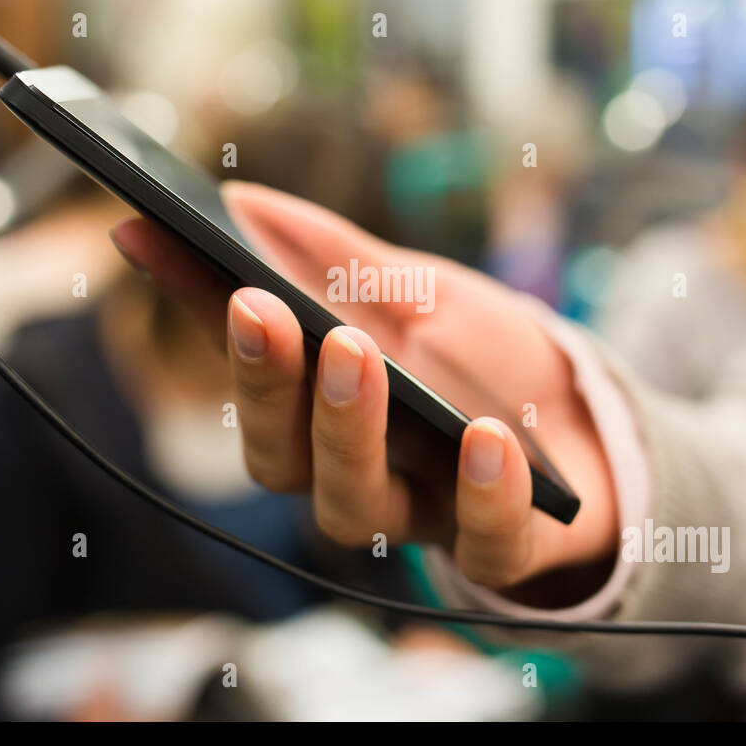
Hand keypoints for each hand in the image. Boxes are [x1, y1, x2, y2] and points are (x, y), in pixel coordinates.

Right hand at [110, 181, 616, 594]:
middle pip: (280, 454)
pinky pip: (484, 539)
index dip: (195, 309)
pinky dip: (483, 493)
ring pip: (354, 504)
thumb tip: (238, 199)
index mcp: (318, 412)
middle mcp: (352, 473)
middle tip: (259, 306)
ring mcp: (423, 515)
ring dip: (347, 429)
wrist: (594, 428)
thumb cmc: (486, 361)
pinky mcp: (504, 545)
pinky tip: (486, 439)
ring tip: (353, 350)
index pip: (245, 366)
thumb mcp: (418, 291)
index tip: (151, 232)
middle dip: (264, 381)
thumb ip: (335, 255)